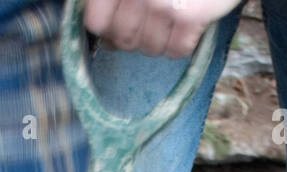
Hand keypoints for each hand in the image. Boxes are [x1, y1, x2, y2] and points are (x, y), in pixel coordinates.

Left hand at [84, 0, 238, 58]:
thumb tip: (103, 30)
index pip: (96, 22)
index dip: (105, 28)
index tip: (114, 26)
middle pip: (123, 40)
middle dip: (134, 36)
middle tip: (149, 21)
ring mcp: (164, 6)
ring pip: (149, 49)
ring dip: (159, 40)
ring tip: (170, 18)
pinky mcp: (190, 18)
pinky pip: (175, 51)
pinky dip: (180, 44)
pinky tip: (186, 25)